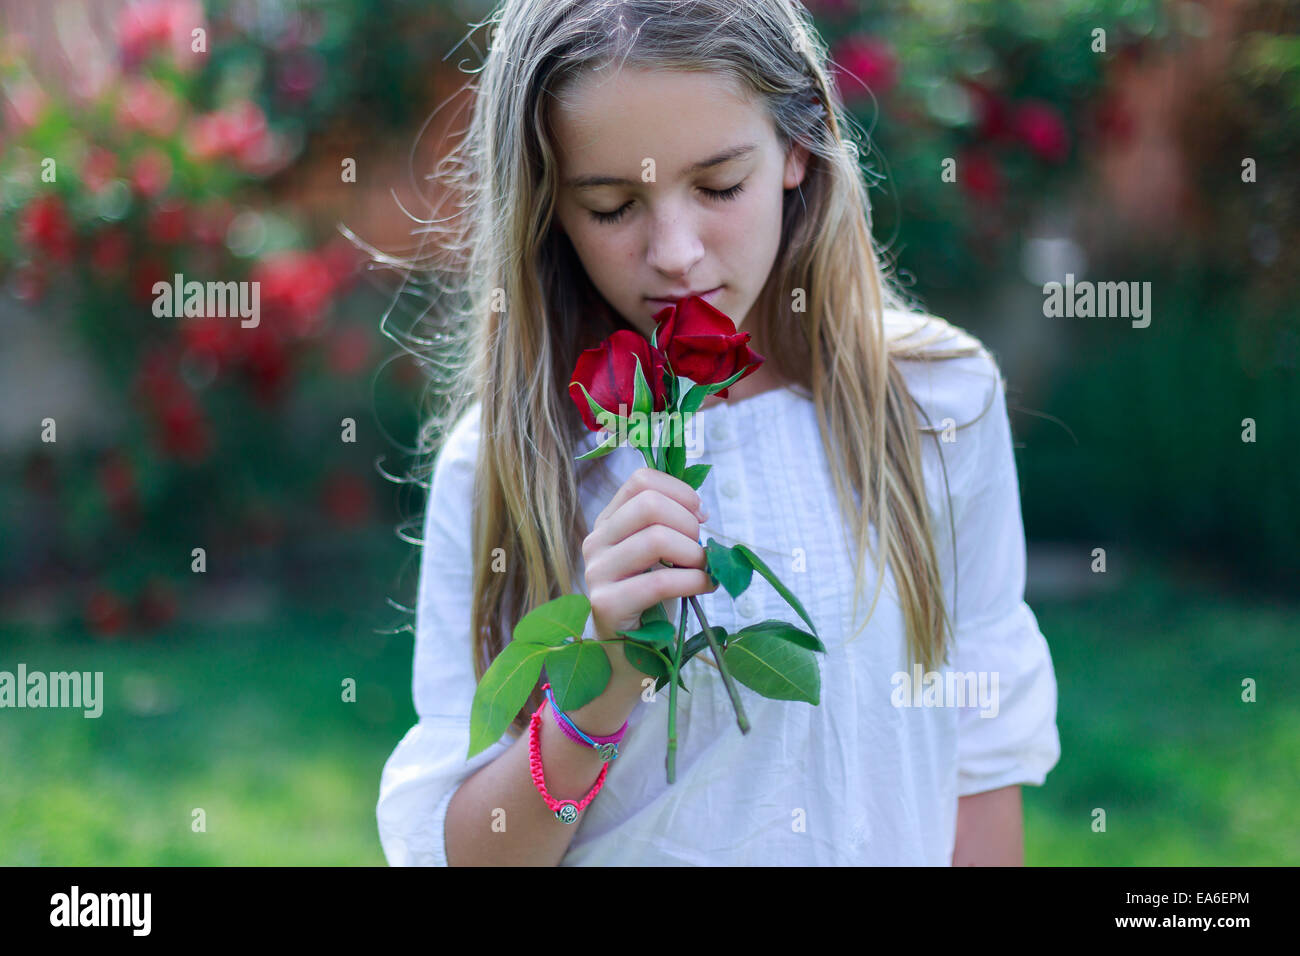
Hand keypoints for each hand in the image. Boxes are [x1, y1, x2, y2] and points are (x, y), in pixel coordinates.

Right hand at [582, 468, 718, 680]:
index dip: (679, 491)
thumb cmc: (648, 602)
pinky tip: (705, 586)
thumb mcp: (657, 556)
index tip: (699, 514)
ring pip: (656, 538)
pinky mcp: (607, 605)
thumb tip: (701, 510)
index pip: (640, 480)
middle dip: (688, 522)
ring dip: (693, 553)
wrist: (625, 655)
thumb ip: (670, 526)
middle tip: (699, 549)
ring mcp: (597, 573)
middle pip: (650, 504)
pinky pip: (659, 582)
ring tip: (703, 569)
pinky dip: (694, 580)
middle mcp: (596, 542)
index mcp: (608, 523)